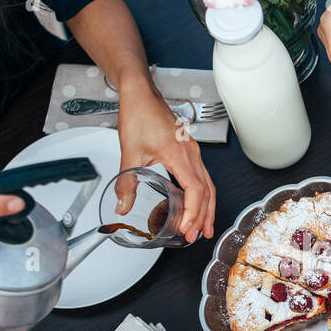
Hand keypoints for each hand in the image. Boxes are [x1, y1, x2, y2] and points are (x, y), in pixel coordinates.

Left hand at [114, 78, 215, 242]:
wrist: (141, 94)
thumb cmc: (139, 115)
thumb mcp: (129, 152)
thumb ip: (126, 181)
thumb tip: (122, 205)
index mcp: (179, 154)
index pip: (195, 189)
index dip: (193, 212)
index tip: (186, 228)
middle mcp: (191, 154)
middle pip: (207, 191)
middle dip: (203, 216)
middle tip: (197, 236)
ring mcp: (193, 152)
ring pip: (208, 185)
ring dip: (207, 208)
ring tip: (204, 228)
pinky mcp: (189, 150)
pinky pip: (203, 177)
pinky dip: (203, 195)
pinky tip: (197, 205)